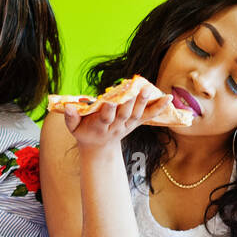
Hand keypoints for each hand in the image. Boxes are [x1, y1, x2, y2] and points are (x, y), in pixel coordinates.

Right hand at [63, 82, 178, 148]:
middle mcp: (116, 126)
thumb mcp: (72, 128)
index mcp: (100, 127)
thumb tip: (67, 106)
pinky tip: (169, 98)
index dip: (108, 111)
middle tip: (136, 90)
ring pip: (136, 114)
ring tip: (149, 89)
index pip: (105, 118)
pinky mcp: (135, 123)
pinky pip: (149, 116)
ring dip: (143, 102)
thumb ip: (70, 117)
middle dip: (130, 103)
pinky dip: (159, 107)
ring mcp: (127, 125)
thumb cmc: (84, 133)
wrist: (99, 147)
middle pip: (124, 115)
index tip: (110, 102)